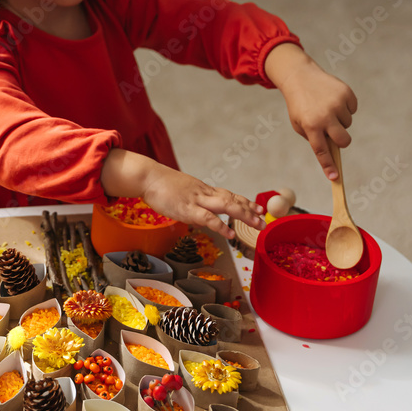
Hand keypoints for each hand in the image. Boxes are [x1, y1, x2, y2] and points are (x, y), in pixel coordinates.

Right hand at [142, 167, 265, 239]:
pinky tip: (230, 233)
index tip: (259, 208)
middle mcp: (205, 193)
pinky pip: (207, 218)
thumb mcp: (183, 194)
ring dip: (244, 215)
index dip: (245, 202)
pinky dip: (221, 226)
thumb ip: (195, 205)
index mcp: (204, 190)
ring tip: (257, 224)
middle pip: (233, 200)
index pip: (230, 195)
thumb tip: (204, 220)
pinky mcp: (187, 209)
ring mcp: (197, 200)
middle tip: (264, 221)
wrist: (148, 177)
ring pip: (226, 206)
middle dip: (250, 211)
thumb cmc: (162, 186)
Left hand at [265, 45, 357, 178]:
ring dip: (340, 121)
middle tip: (335, 135)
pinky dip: (346, 108)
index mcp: (310, 126)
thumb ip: (315, 138)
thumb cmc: (299, 105)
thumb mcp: (299, 124)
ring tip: (326, 109)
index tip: (334, 177)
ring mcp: (337, 104)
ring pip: (348, 124)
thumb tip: (332, 152)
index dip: (328, 165)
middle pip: (343, 141)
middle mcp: (325, 116)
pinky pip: (352, 109)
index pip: (321, 151)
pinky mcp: (346, 93)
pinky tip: (333, 100)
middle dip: (342, 142)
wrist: (300, 77)